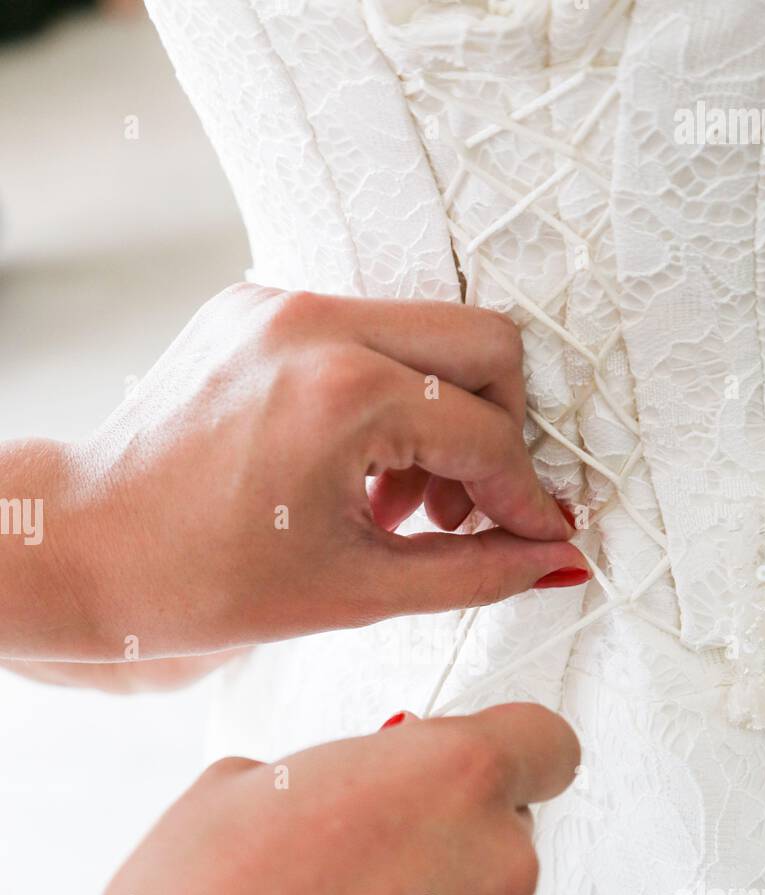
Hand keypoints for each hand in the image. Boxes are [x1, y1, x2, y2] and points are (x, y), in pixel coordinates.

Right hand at [0, 703, 577, 894]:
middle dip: (444, 821)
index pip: (547, 741)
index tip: (457, 752)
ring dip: (423, 893)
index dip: (506, 744)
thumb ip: (336, 776)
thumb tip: (339, 796)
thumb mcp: (252, 781)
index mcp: (457, 776)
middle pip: (504, 822)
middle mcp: (493, 863)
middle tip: (357, 830)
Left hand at [58, 286, 584, 661]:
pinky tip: (357, 470)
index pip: (488, 435)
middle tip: (468, 510)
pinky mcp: (257, 307)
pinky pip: (366, 333)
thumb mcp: (354, 591)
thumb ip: (473, 572)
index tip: (538, 537)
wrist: (84, 546)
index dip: (526, 499)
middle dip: (498, 435)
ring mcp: (280, 303)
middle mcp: (313, 322)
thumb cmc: (193, 581)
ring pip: (428, 333)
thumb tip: (551, 560)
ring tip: (401, 504)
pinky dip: (386, 399)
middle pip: (484, 344)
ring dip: (443, 417)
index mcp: (340, 393)